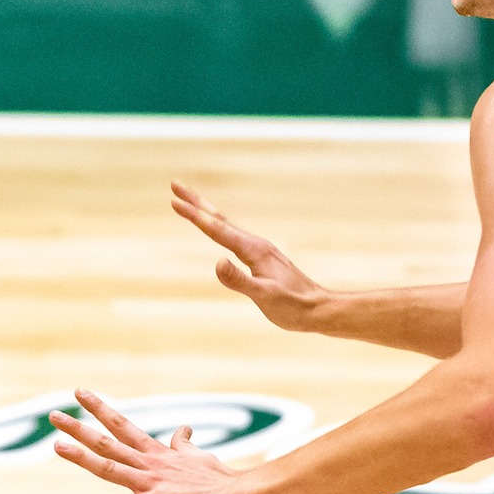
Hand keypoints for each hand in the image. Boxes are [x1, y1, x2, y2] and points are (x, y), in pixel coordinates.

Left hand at [50, 389, 250, 493]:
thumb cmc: (218, 480)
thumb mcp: (196, 457)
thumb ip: (183, 444)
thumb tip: (182, 429)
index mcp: (156, 453)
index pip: (122, 425)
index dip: (99, 409)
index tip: (79, 393)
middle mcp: (148, 464)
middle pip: (107, 441)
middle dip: (79, 428)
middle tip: (53, 415)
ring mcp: (151, 483)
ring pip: (110, 467)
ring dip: (82, 457)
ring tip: (57, 445)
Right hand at [171, 181, 327, 332]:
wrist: (320, 309)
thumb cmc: (293, 306)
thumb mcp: (264, 296)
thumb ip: (239, 280)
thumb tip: (217, 262)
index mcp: (253, 250)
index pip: (217, 230)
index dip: (195, 216)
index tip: (174, 201)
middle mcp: (256, 245)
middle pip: (220, 219)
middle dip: (196, 202)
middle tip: (175, 184)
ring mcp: (259, 250)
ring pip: (226, 225)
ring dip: (206, 212)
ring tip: (191, 202)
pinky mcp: (261, 258)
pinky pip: (233, 236)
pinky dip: (218, 227)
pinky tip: (217, 230)